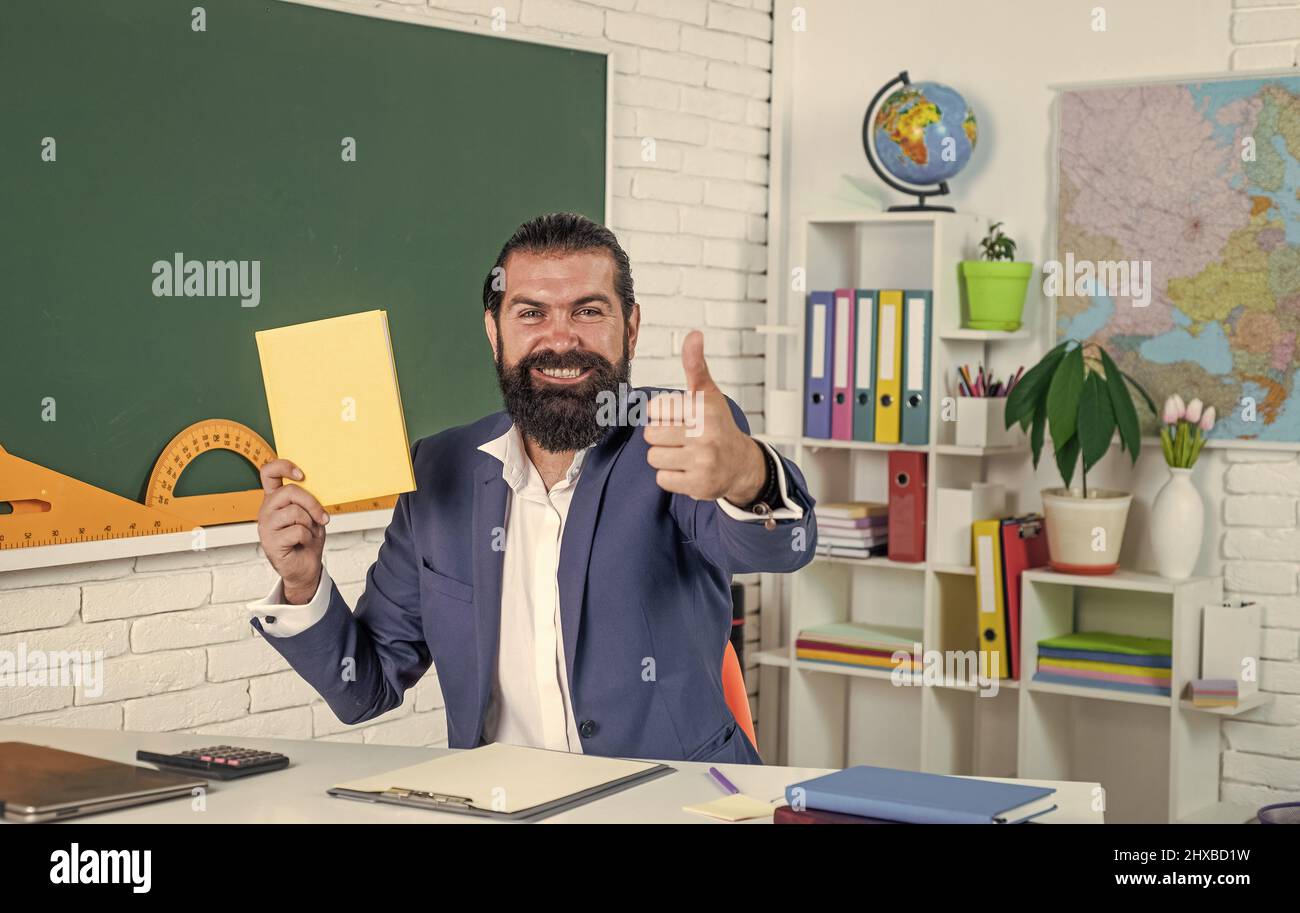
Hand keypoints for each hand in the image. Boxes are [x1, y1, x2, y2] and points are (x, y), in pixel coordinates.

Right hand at [257, 459, 328, 604]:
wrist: (305, 567)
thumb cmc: (307, 539)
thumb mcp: (311, 515)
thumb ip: (307, 500)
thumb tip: (314, 485)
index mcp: (274, 499)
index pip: (268, 472)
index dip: (283, 466)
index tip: (301, 475)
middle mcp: (266, 509)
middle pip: (289, 491)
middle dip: (312, 503)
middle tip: (323, 517)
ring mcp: (266, 526)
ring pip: (295, 512)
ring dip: (310, 523)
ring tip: (309, 533)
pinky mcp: (270, 542)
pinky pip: (297, 531)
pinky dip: (308, 537)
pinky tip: (303, 543)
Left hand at [645, 330, 765, 503]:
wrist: (740, 464)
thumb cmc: (717, 425)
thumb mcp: (708, 393)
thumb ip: (696, 364)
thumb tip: (694, 334)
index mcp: (703, 409)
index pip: (655, 409)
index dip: (663, 414)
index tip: (681, 418)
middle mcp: (706, 434)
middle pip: (650, 435)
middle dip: (661, 437)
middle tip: (681, 438)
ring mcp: (704, 461)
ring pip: (654, 457)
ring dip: (665, 457)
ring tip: (685, 454)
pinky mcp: (700, 485)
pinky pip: (662, 479)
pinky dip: (671, 477)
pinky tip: (688, 470)